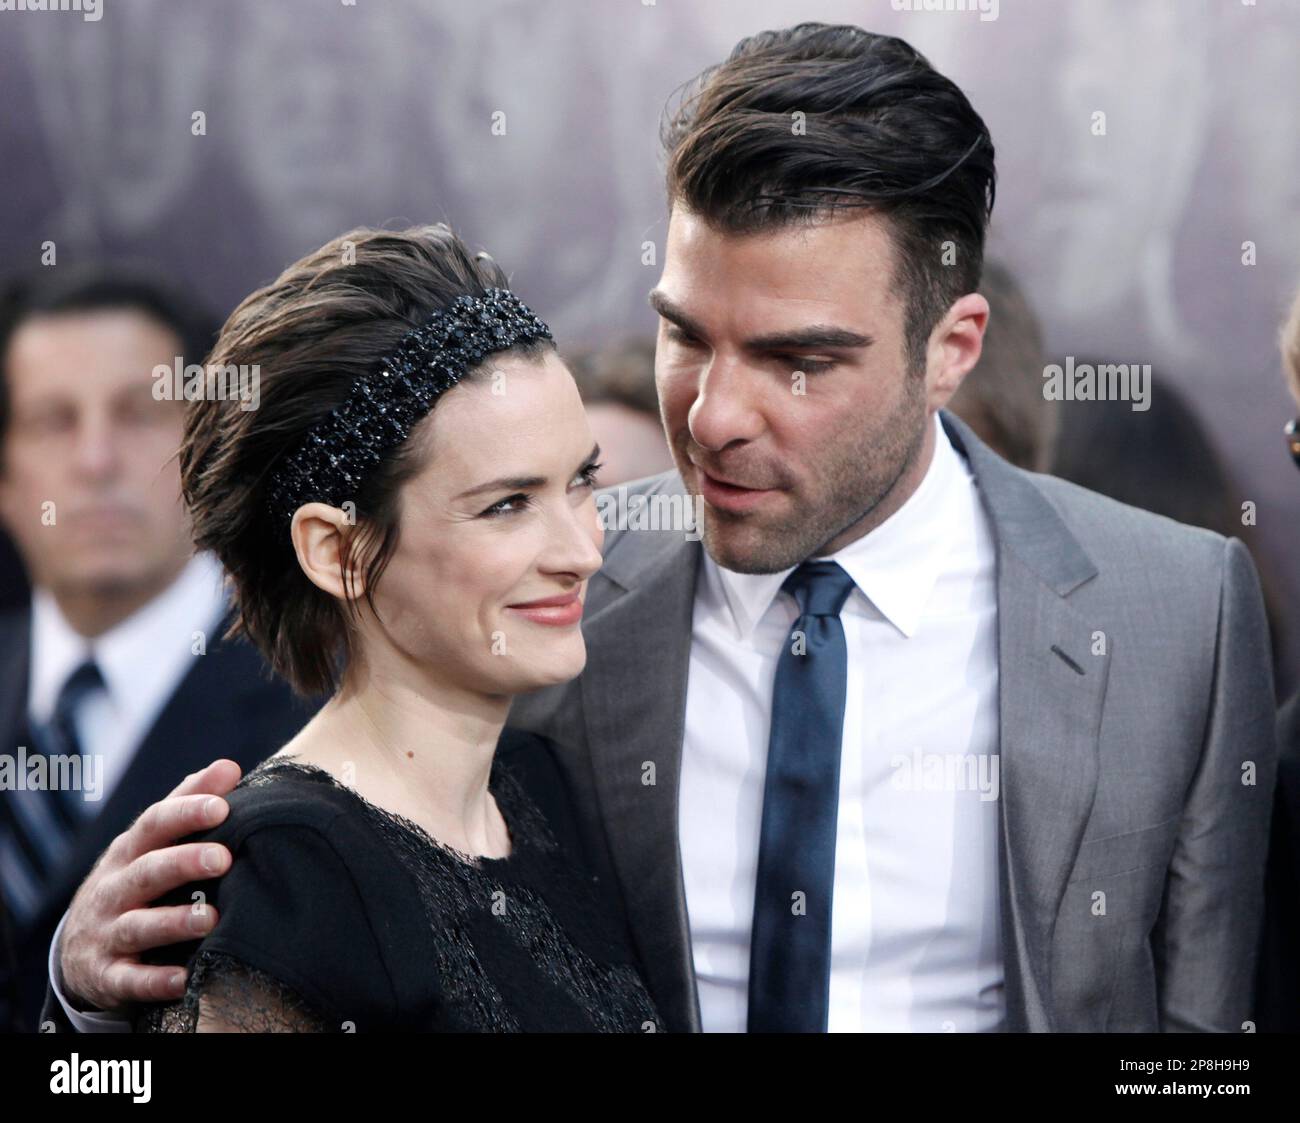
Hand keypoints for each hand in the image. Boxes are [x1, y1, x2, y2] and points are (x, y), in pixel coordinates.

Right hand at [59, 759, 241, 1011]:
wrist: (81, 948)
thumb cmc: (136, 880)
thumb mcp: (151, 842)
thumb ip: (188, 802)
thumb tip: (229, 767)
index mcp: (131, 851)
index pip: (155, 824)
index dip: (186, 813)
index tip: (222, 805)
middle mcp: (116, 889)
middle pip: (148, 872)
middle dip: (183, 863)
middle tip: (223, 858)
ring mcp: (108, 933)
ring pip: (138, 927)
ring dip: (173, 923)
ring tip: (209, 919)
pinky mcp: (108, 975)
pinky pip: (129, 981)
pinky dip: (153, 981)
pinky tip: (182, 980)